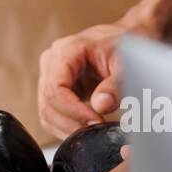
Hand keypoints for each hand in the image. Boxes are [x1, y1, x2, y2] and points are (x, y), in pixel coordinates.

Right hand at [38, 22, 126, 138]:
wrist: (124, 38)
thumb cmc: (122, 45)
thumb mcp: (125, 62)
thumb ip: (114, 84)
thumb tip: (101, 105)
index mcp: (66, 50)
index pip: (55, 88)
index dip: (73, 111)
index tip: (96, 122)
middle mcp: (52, 62)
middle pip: (47, 103)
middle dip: (71, 123)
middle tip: (96, 132)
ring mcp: (50, 76)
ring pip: (46, 113)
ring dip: (67, 129)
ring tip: (93, 133)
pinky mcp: (55, 90)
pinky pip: (52, 114)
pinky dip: (67, 127)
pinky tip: (86, 129)